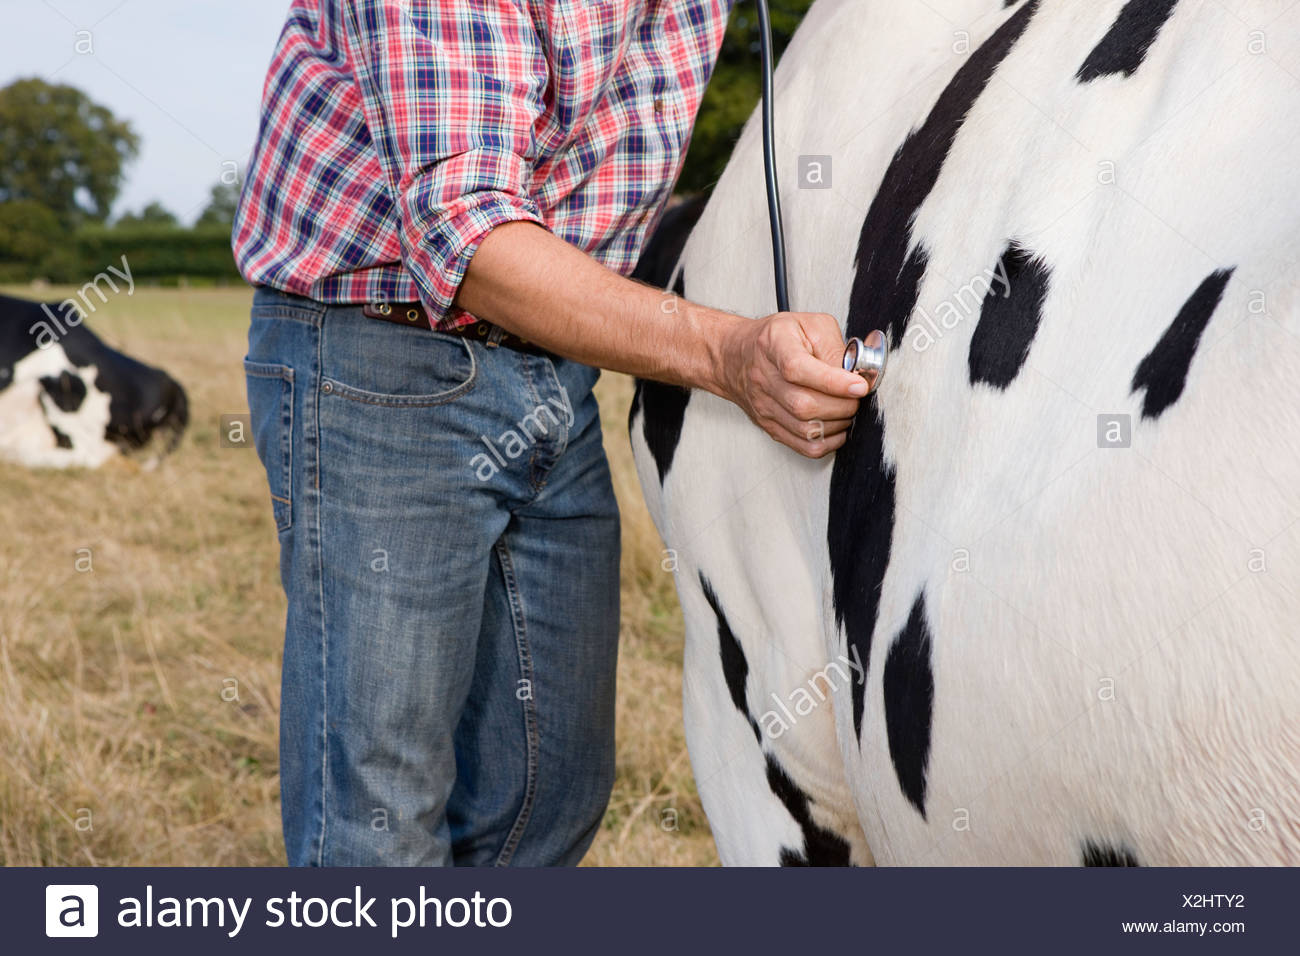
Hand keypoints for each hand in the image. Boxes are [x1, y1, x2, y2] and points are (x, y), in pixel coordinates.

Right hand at [719, 312, 868, 457]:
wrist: (735, 355)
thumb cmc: (776, 338)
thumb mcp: (809, 324)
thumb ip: (834, 346)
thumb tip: (857, 373)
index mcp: (774, 345)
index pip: (798, 369)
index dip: (833, 381)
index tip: (859, 385)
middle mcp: (764, 378)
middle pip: (804, 405)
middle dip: (842, 405)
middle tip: (855, 396)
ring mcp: (764, 406)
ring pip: (806, 429)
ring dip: (837, 423)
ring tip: (846, 408)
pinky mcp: (769, 425)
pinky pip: (803, 446)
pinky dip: (827, 442)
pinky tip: (835, 427)